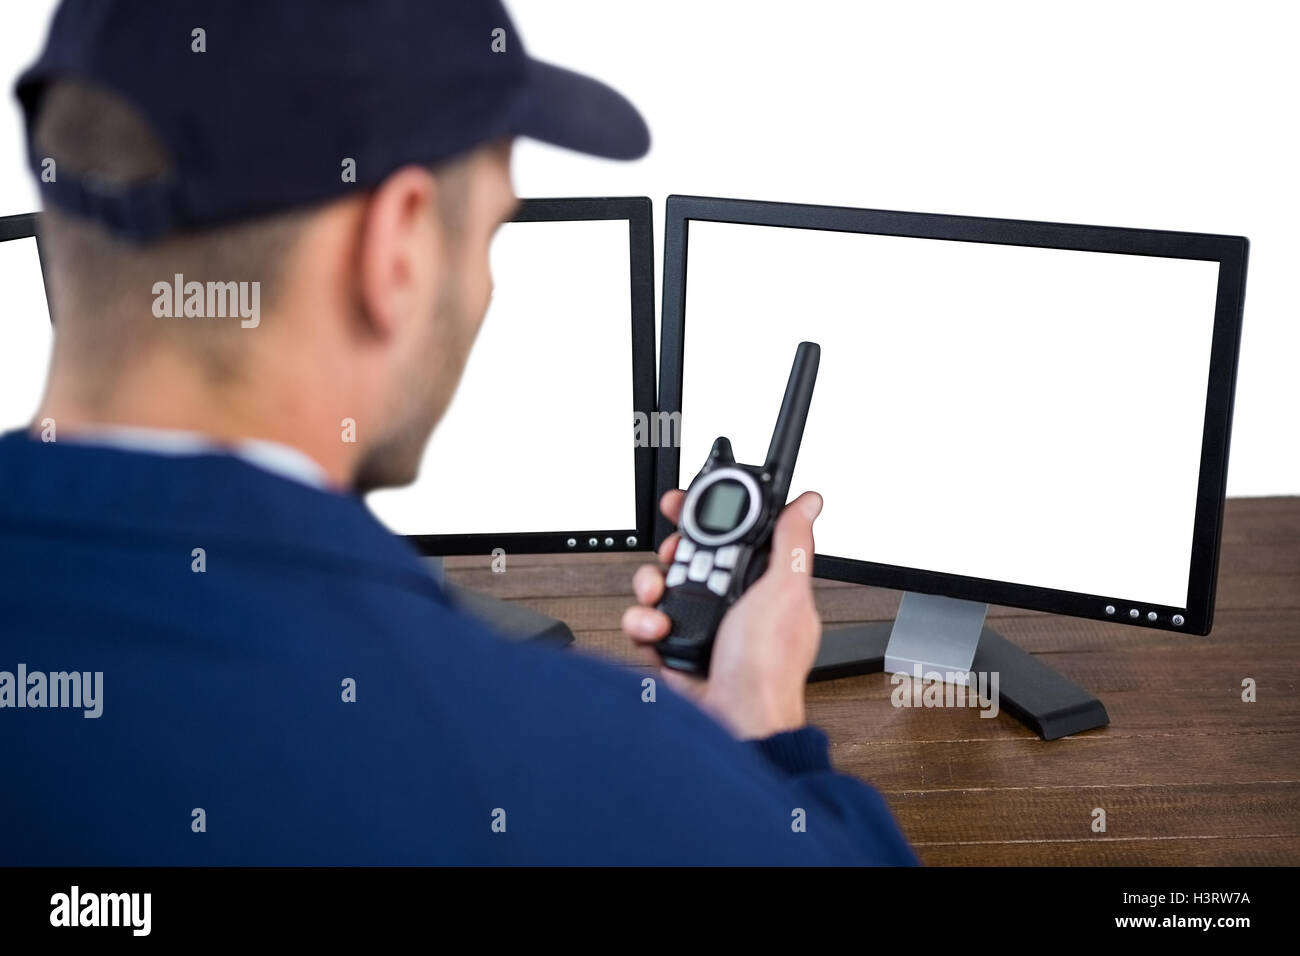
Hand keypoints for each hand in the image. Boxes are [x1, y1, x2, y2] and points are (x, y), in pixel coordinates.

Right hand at [621, 489, 824, 738]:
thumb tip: (809, 503)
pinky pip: (647, 623)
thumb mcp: (784, 592)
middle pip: (689, 556)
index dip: (707, 515)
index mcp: (761, 582)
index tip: (685, 504)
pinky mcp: (676, 646)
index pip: (731, 534)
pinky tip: (658, 631)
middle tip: (671, 559)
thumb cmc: (770, 667)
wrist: (738, 723)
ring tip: (660, 601)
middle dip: (672, 553)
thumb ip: (791, 543)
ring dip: (652, 590)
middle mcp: (731, 600)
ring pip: (662, 586)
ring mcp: (702, 623)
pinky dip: (644, 624)